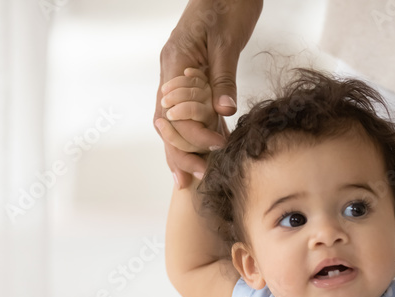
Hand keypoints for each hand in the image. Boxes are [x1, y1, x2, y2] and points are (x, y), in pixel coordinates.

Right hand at [155, 0, 261, 188]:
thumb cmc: (226, 6)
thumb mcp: (226, 41)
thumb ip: (223, 76)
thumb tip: (224, 111)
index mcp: (174, 65)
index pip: (174, 112)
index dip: (192, 136)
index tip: (215, 149)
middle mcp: (172, 74)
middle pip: (168, 124)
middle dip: (178, 154)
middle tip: (191, 182)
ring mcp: (181, 78)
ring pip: (176, 121)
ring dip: (184, 150)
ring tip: (192, 178)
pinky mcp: (195, 79)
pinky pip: (192, 112)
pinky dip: (198, 133)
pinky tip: (207, 152)